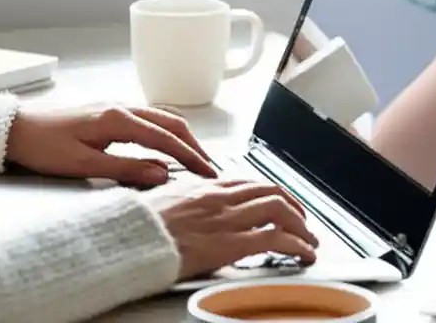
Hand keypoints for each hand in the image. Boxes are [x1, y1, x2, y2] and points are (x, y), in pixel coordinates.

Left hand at [5, 104, 216, 186]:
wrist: (16, 130)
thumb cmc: (43, 147)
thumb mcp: (83, 165)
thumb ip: (125, 169)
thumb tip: (161, 174)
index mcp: (117, 119)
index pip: (166, 139)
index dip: (191, 158)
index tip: (208, 173)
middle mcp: (120, 107)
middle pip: (171, 123)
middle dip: (194, 146)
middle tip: (210, 168)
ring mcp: (115, 107)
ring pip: (161, 118)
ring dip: (182, 137)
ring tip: (194, 159)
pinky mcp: (108, 113)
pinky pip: (148, 119)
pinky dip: (165, 132)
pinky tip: (166, 147)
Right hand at [141, 178, 318, 278]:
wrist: (127, 239)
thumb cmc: (137, 226)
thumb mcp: (161, 202)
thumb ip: (183, 200)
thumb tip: (188, 206)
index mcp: (203, 187)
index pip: (247, 182)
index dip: (269, 191)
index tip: (277, 201)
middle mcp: (220, 197)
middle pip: (269, 191)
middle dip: (292, 205)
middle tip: (301, 219)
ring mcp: (227, 218)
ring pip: (278, 210)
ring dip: (301, 225)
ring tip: (308, 239)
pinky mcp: (231, 243)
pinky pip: (274, 239)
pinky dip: (296, 245)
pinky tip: (303, 254)